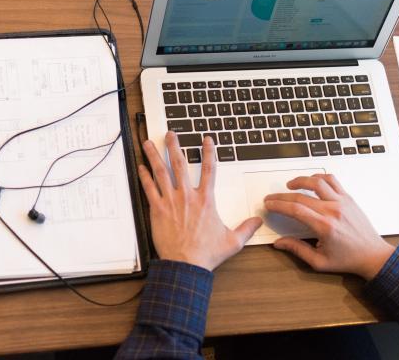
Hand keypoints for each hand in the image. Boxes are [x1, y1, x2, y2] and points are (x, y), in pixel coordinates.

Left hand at [138, 132, 261, 270]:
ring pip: (161, 173)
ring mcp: (171, 202)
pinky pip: (149, 189)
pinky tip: (141, 167)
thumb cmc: (207, 254)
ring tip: (148, 143)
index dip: (208, 152)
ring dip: (155, 156)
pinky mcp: (157, 210)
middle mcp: (187, 197)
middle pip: (180, 165)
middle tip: (170, 134)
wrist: (186, 264)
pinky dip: (144, 177)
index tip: (206, 139)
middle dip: (175, 146)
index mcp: (206, 200)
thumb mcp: (233, 241)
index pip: (209, 169)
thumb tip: (258, 220)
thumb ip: (246, 228)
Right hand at [264, 174, 393, 280]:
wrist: (373, 256)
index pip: (295, 209)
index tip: (269, 204)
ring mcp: (342, 202)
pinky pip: (332, 180)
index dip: (278, 205)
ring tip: (290, 185)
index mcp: (325, 227)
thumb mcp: (320, 262)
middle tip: (272, 198)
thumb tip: (279, 243)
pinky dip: (319, 177)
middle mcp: (333, 210)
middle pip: (301, 196)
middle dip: (281, 196)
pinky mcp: (348, 198)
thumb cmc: (349, 259)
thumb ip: (297, 250)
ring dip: (300, 180)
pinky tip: (311, 181)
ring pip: (317, 181)